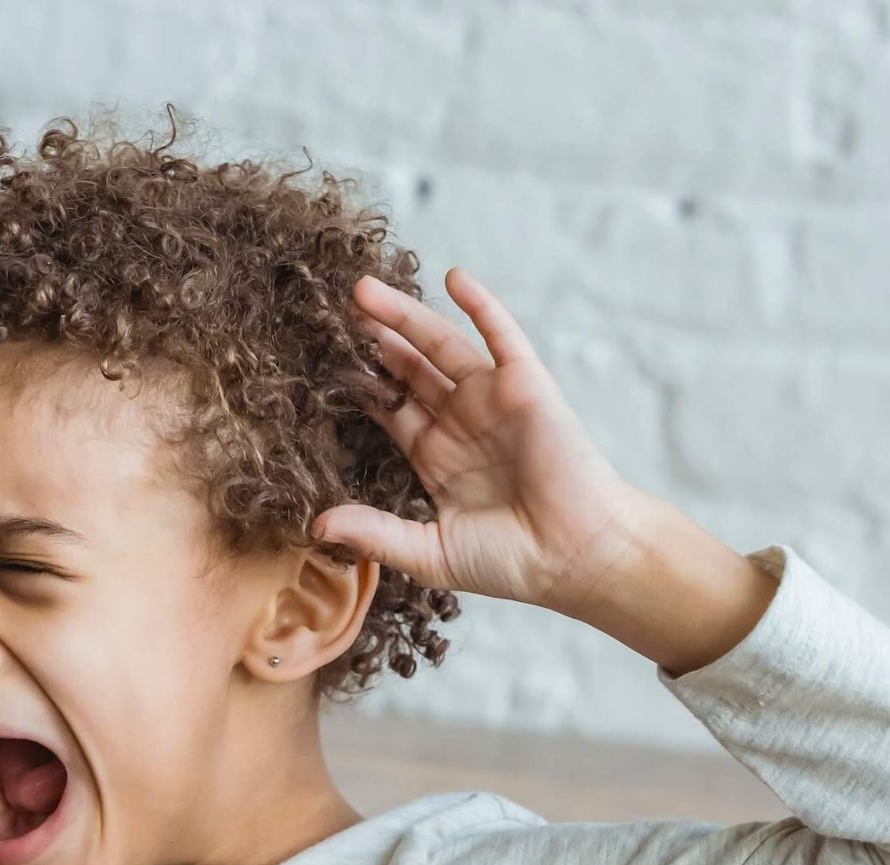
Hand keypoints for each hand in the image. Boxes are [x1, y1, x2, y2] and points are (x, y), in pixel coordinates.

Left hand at [313, 266, 651, 612]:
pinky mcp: (525, 386)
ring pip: (440, 345)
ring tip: (362, 291)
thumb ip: (374, 533)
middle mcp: (460, 422)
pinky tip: (453, 277)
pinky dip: (480, 305)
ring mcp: (491, 400)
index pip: (388, 410)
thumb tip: (315, 525)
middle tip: (333, 312)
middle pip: (407, 370)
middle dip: (373, 341)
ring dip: (404, 316)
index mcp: (435, 458)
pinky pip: (501, 336)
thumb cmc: (509, 562)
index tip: (319, 363)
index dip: (357, 386)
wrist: (573, 557)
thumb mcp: (428, 553)